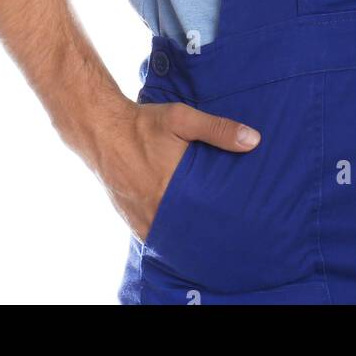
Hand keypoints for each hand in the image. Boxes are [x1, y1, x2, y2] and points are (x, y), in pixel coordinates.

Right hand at [103, 100, 260, 243]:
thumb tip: (254, 140)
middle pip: (191, 229)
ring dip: (189, 235)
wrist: (102, 130)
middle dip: (209, 231)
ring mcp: (142, 217)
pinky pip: (155, 236)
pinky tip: (183, 233)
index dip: (224, 220)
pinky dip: (169, 235)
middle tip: (230, 231)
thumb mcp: (183, 118)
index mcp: (172, 187)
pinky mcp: (131, 220)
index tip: (241, 223)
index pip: (207, 215)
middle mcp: (156, 208)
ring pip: (173, 236)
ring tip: (210, 236)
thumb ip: (218, 130)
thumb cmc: (144, 124)